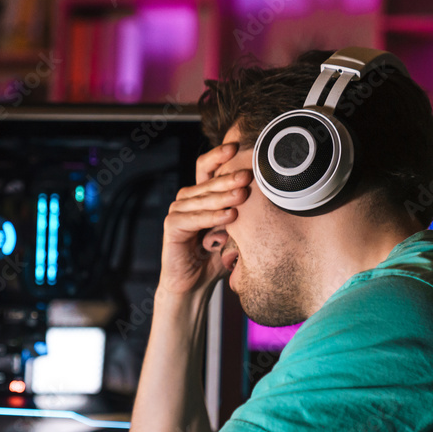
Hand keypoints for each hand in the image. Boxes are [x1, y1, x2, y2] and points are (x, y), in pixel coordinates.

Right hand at [159, 143, 251, 295]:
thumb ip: (242, 216)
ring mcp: (177, 211)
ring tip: (243, 195)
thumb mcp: (234, 232)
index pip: (207, 168)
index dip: (219, 155)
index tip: (237, 146)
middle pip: (206, 181)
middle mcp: (188, 200)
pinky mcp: (171, 226)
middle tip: (248, 175)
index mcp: (202, 196)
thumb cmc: (215, 259)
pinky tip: (229, 217)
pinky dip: (211, 217)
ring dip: (223, 197)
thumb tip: (261, 197)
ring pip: (201, 198)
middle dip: (229, 178)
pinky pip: (193, 218)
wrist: (194, 285)